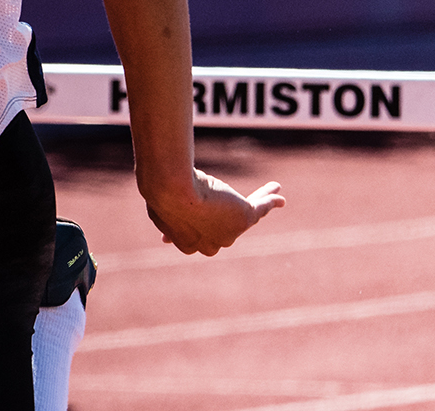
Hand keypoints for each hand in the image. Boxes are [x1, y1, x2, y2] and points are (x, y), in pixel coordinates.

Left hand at [145, 170, 284, 255]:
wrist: (173, 192)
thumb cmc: (162, 193)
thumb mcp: (159, 199)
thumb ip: (163, 202)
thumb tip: (156, 192)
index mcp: (187, 243)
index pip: (202, 231)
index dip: (204, 219)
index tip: (204, 207)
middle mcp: (210, 244)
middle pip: (227, 225)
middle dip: (234, 211)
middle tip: (241, 203)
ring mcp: (229, 233)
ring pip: (247, 214)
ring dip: (260, 202)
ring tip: (272, 191)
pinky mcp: (243, 218)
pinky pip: (260, 209)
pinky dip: (270, 202)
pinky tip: (279, 197)